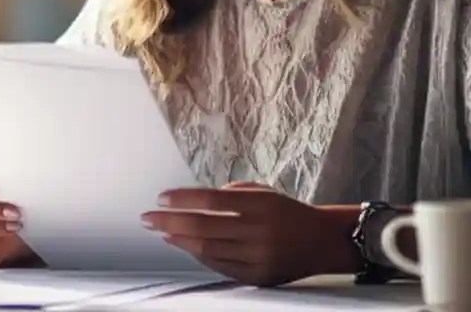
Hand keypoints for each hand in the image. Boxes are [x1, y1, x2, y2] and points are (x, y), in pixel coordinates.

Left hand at [142, 182, 351, 286]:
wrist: (323, 242)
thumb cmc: (288, 212)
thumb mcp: (265, 193)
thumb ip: (233, 193)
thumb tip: (197, 200)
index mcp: (261, 204)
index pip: (211, 200)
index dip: (183, 199)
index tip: (161, 198)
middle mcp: (259, 231)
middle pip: (204, 226)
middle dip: (170, 221)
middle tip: (147, 218)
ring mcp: (258, 257)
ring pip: (208, 249)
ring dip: (180, 240)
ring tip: (162, 232)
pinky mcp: (258, 277)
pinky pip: (221, 266)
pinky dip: (200, 256)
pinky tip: (186, 246)